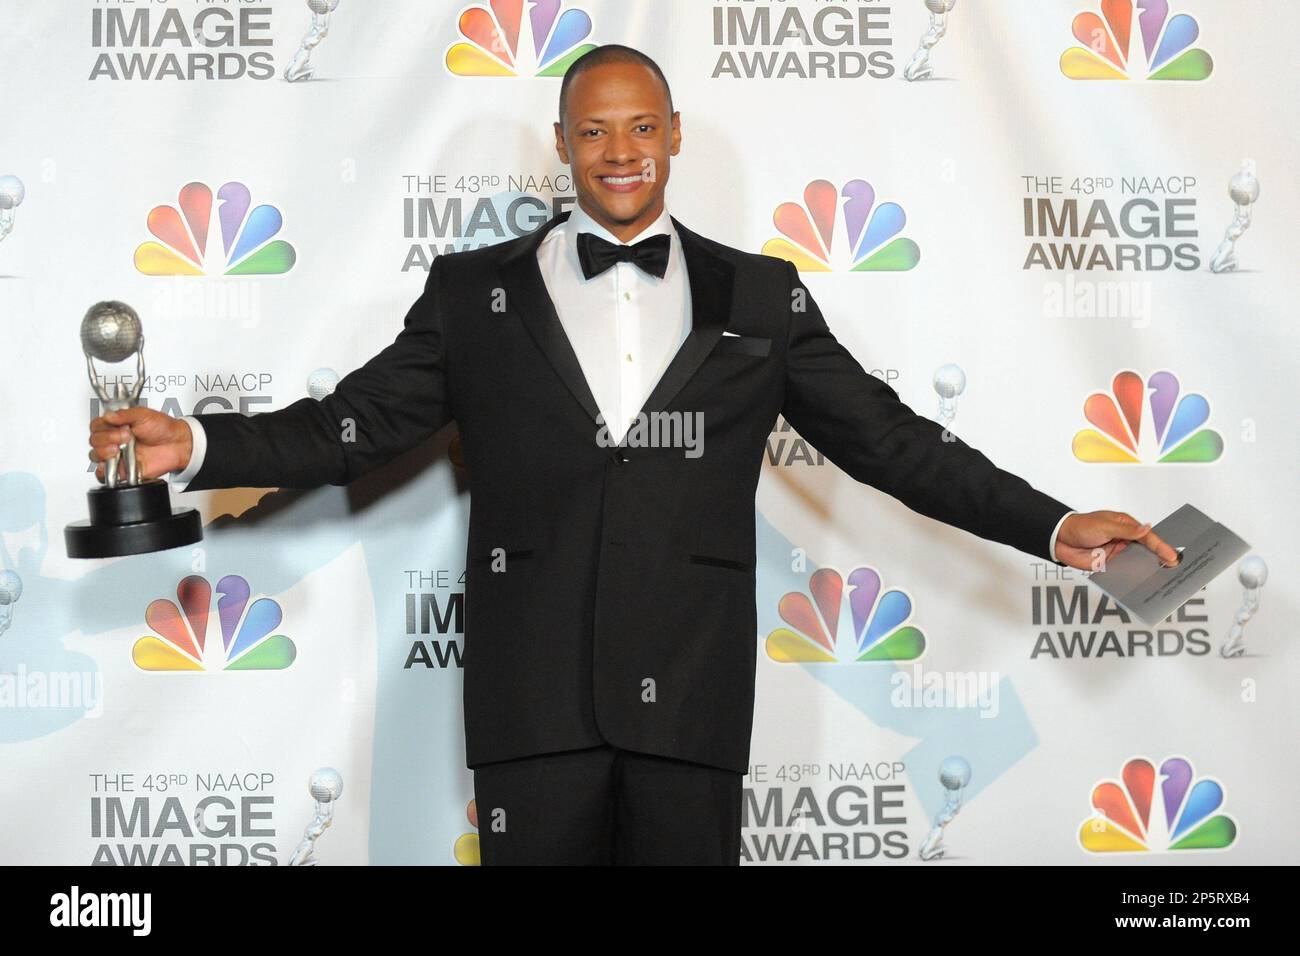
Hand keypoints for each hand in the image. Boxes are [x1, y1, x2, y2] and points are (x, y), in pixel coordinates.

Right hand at [88, 407, 191, 482]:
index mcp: (116, 425)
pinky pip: (104, 474)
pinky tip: (115, 463)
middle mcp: (113, 440)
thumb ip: (125, 415)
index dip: (102, 427)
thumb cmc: (162, 428)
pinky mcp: (121, 469)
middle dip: (107, 438)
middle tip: (125, 437)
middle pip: (94, 441)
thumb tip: (108, 416)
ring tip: (120, 449)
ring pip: (95, 456)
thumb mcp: (144, 414)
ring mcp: (116, 455)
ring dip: (104, 452)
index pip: (96, 426)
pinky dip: (104, 471)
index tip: (116, 426)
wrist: (177, 445)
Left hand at [1054, 510, 1179, 571]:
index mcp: (1126, 526)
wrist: (1059, 540)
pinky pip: (1124, 573)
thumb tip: (1147, 528)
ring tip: (1163, 580)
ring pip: (1137, 563)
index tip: (1172, 556)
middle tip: (1175, 569)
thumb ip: (1126, 531)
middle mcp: (1125, 540)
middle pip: (1146, 551)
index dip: (1160, 547)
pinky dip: (1132, 578)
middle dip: (1159, 560)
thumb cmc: (1080, 526)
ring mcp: (1118, 553)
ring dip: (1147, 571)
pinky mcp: (1110, 565)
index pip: (1147, 537)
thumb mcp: (1104, 526)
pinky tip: (1142, 585)